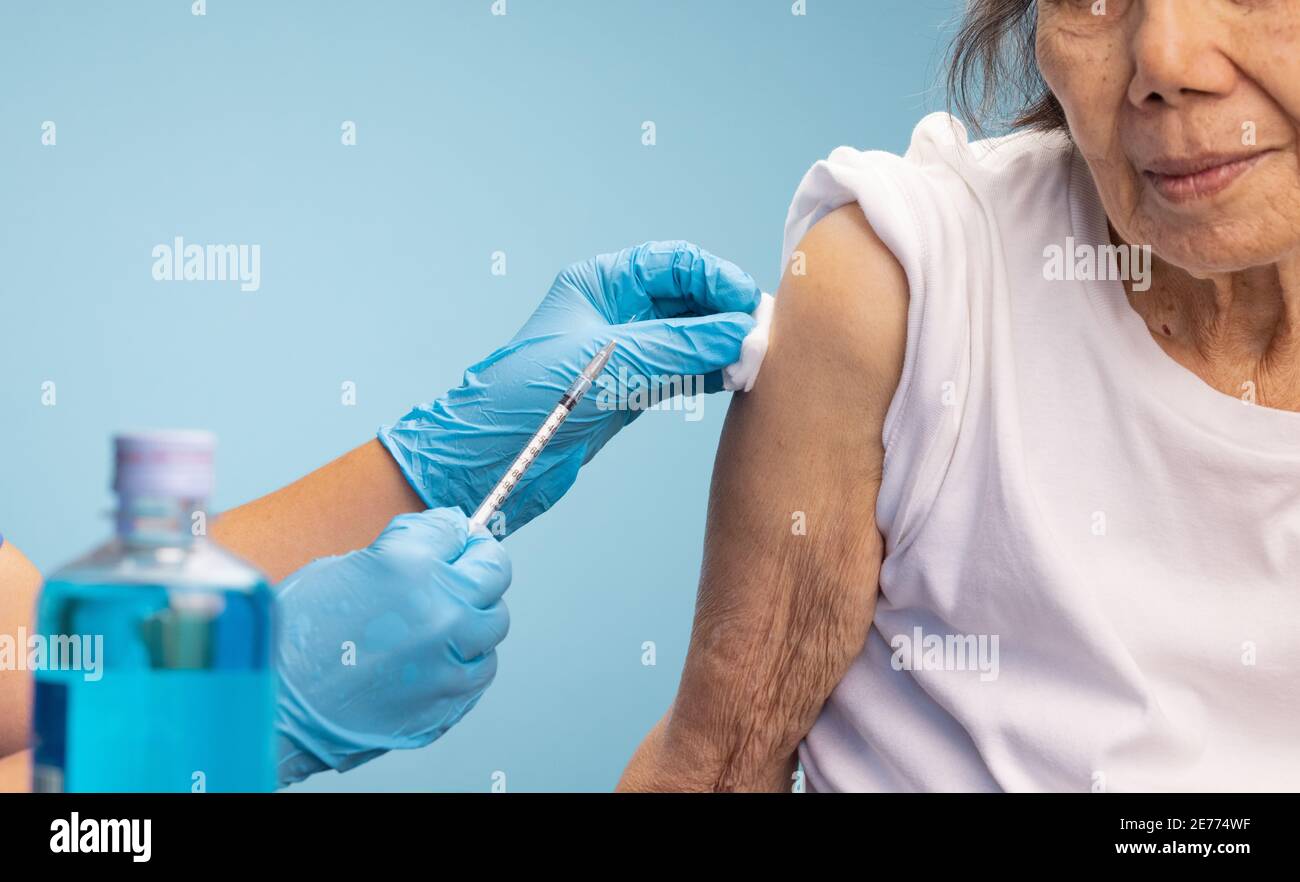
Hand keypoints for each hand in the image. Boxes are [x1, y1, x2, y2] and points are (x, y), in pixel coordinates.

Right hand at [273, 508, 509, 785]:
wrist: (275, 710)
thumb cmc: (293, 638)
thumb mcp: (340, 570)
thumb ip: (400, 554)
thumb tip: (437, 544)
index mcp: (409, 564)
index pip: (458, 530)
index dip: (455, 531)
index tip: (454, 535)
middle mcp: (441, 607)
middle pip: (493, 571)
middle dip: (478, 565)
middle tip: (465, 567)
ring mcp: (451, 656)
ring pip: (494, 622)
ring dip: (474, 614)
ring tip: (443, 618)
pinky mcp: (451, 697)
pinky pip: (481, 667)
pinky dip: (467, 656)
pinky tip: (438, 655)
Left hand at [379, 241, 761, 535]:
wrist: (485, 463)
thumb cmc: (521, 400)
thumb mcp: (607, 362)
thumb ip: (677, 346)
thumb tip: (740, 334)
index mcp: (600, 284)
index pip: (674, 263)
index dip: (717, 278)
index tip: (750, 303)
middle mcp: (614, 311)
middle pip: (688, 297)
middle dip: (727, 312)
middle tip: (765, 335)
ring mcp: (625, 352)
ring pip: (690, 336)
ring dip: (724, 345)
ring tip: (758, 360)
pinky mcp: (629, 391)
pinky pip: (683, 371)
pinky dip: (711, 373)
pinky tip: (737, 379)